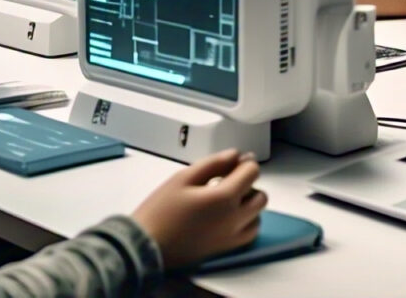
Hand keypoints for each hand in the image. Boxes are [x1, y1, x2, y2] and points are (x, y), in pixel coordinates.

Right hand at [132, 149, 265, 268]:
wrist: (146, 246)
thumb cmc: (160, 211)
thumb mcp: (184, 177)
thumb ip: (214, 163)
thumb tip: (235, 155)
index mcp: (224, 198)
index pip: (252, 173)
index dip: (244, 163)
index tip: (233, 162)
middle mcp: (234, 219)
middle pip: (260, 195)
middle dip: (248, 184)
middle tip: (228, 180)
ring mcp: (231, 237)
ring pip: (257, 216)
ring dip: (249, 204)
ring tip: (227, 199)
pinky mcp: (225, 249)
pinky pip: (249, 234)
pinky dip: (246, 223)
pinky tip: (229, 216)